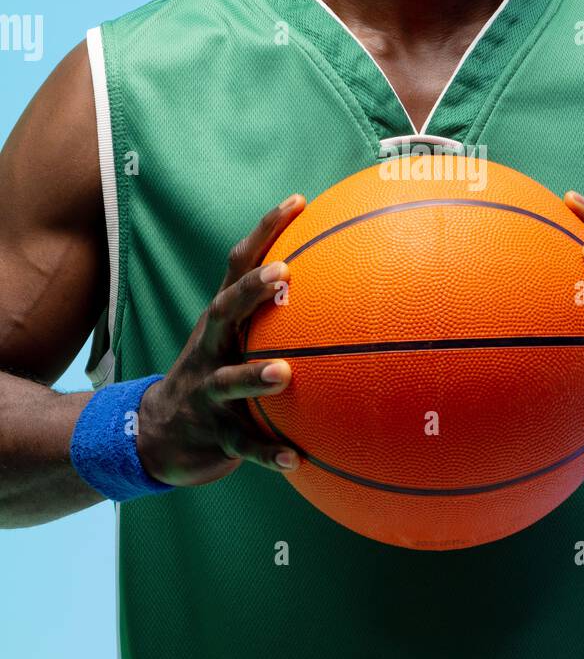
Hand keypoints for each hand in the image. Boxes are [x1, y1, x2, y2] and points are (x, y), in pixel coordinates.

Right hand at [135, 195, 305, 486]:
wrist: (161, 433)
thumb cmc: (217, 372)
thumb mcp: (237, 338)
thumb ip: (278, 310)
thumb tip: (347, 274)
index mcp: (222, 320)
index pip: (240, 265)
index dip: (266, 231)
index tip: (299, 201)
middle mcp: (212, 348)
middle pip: (225, 311)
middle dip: (251, 291)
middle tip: (283, 273)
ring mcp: (209, 390)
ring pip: (229, 381)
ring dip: (253, 376)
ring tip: (282, 374)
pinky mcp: (215, 433)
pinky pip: (243, 444)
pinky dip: (268, 451)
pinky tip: (296, 458)